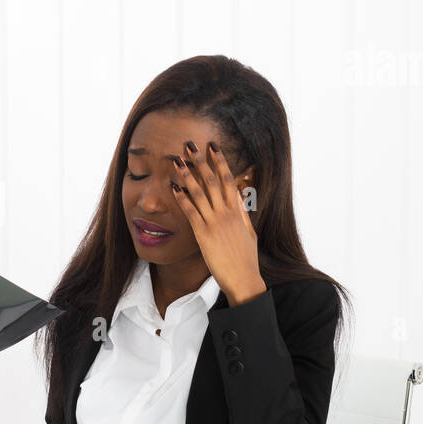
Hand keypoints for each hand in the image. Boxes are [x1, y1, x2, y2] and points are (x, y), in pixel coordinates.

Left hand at [171, 140, 265, 305]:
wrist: (244, 278)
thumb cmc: (245, 257)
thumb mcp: (248, 231)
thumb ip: (242, 212)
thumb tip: (239, 196)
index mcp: (237, 211)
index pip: (229, 179)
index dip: (220, 162)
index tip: (213, 147)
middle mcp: (227, 213)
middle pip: (213, 180)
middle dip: (201, 161)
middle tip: (190, 145)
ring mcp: (215, 223)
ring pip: (200, 193)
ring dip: (187, 175)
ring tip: (177, 160)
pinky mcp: (204, 234)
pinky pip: (191, 212)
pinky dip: (182, 199)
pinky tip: (174, 188)